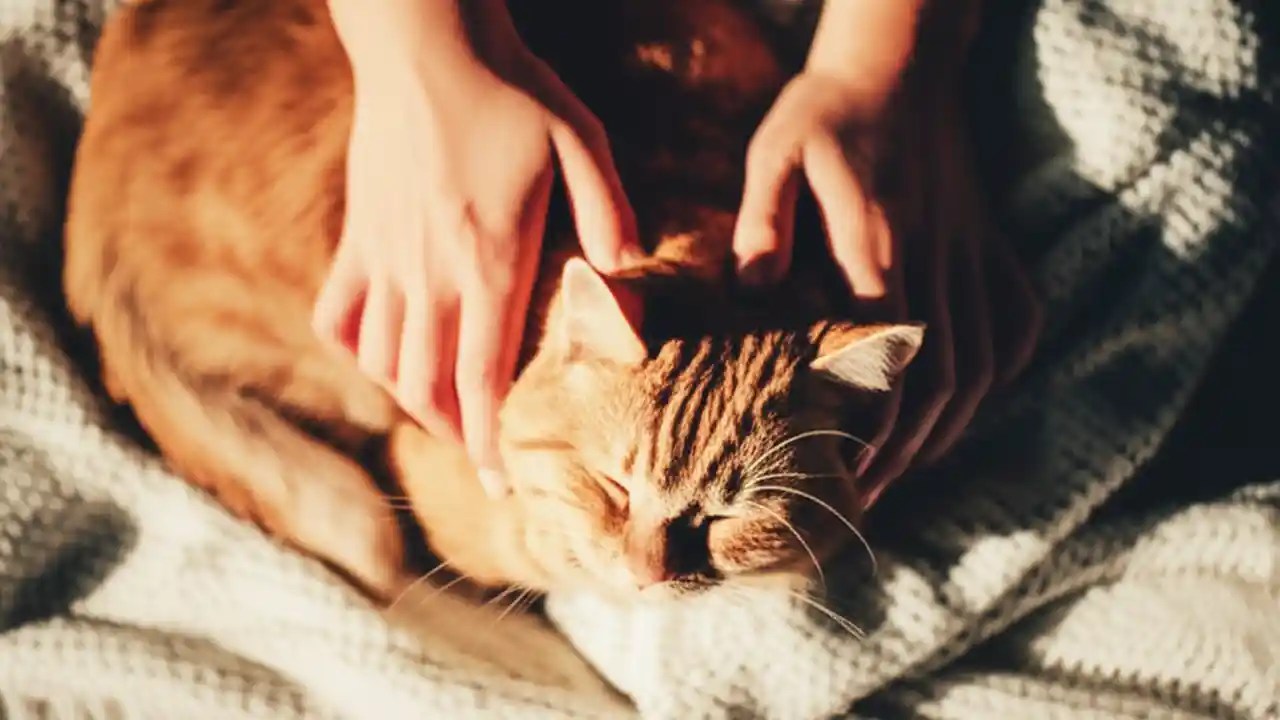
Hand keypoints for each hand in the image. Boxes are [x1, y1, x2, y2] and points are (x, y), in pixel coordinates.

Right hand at [314, 4, 639, 495]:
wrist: (424, 43)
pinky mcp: (357, 237)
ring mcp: (384, 258)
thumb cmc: (510, 89)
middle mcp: (429, 272)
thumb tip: (624, 268)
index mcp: (489, 261)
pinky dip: (355, 350)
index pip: (480, 377)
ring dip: (411, 400)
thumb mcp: (581, 138)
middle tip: (481, 454)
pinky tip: (381, 356)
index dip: (488, 442)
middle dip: (454, 434)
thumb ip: (608, 210)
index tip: (499, 485)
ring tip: (443, 413)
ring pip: (382, 361)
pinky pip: (336, 314)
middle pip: (427, 386)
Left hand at [734, 61, 1040, 506]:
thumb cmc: (824, 110)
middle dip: (904, 450)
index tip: (841, 476)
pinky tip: (968, 401)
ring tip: (909, 467)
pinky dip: (999, 370)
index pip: (887, 358)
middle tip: (866, 496)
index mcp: (879, 243)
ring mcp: (972, 251)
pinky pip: (1016, 320)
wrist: (901, 61)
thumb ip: (763, 224)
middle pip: (939, 378)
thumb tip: (752, 294)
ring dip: (950, 425)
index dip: (870, 427)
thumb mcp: (773, 153)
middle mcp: (936, 257)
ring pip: (981, 362)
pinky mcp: (989, 242)